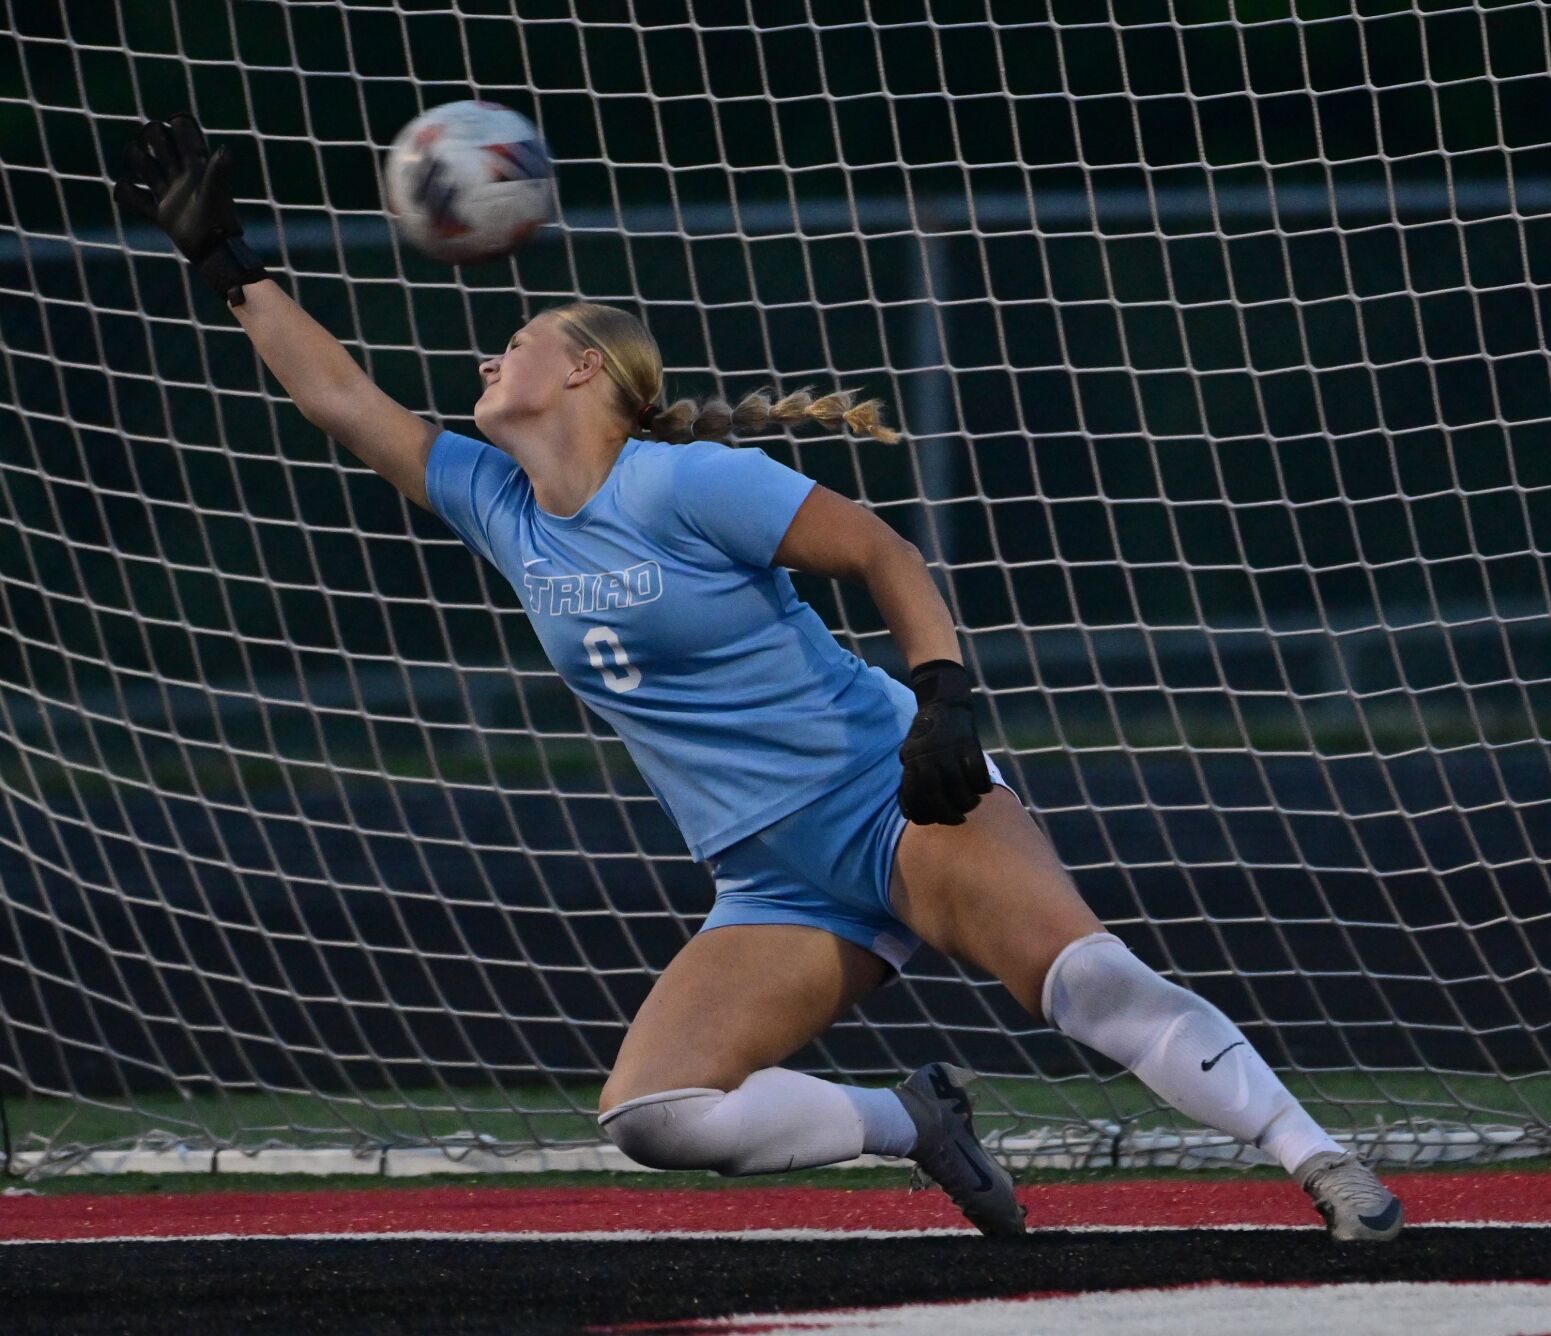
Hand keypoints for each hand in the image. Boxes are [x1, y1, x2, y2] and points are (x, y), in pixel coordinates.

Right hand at [113, 112, 266, 304]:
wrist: (213, 254)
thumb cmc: (217, 223)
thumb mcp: (214, 194)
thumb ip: (218, 173)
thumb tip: (225, 148)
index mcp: (197, 167)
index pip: (184, 133)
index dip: (176, 124)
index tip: (171, 126)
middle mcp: (182, 176)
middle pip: (159, 142)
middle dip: (150, 137)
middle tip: (149, 148)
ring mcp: (170, 194)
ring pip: (145, 165)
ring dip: (136, 161)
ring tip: (140, 172)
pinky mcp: (161, 214)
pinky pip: (136, 200)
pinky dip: (126, 194)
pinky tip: (127, 192)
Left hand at [898, 659, 992, 824]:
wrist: (943, 704)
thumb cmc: (926, 736)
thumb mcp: (910, 754)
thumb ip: (911, 778)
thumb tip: (910, 811)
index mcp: (913, 762)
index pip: (914, 796)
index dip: (923, 815)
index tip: (932, 821)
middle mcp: (928, 758)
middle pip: (935, 796)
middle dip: (947, 815)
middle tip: (957, 819)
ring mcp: (948, 752)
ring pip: (958, 788)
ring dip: (967, 803)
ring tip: (970, 805)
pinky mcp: (968, 745)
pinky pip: (977, 773)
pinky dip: (982, 786)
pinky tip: (982, 788)